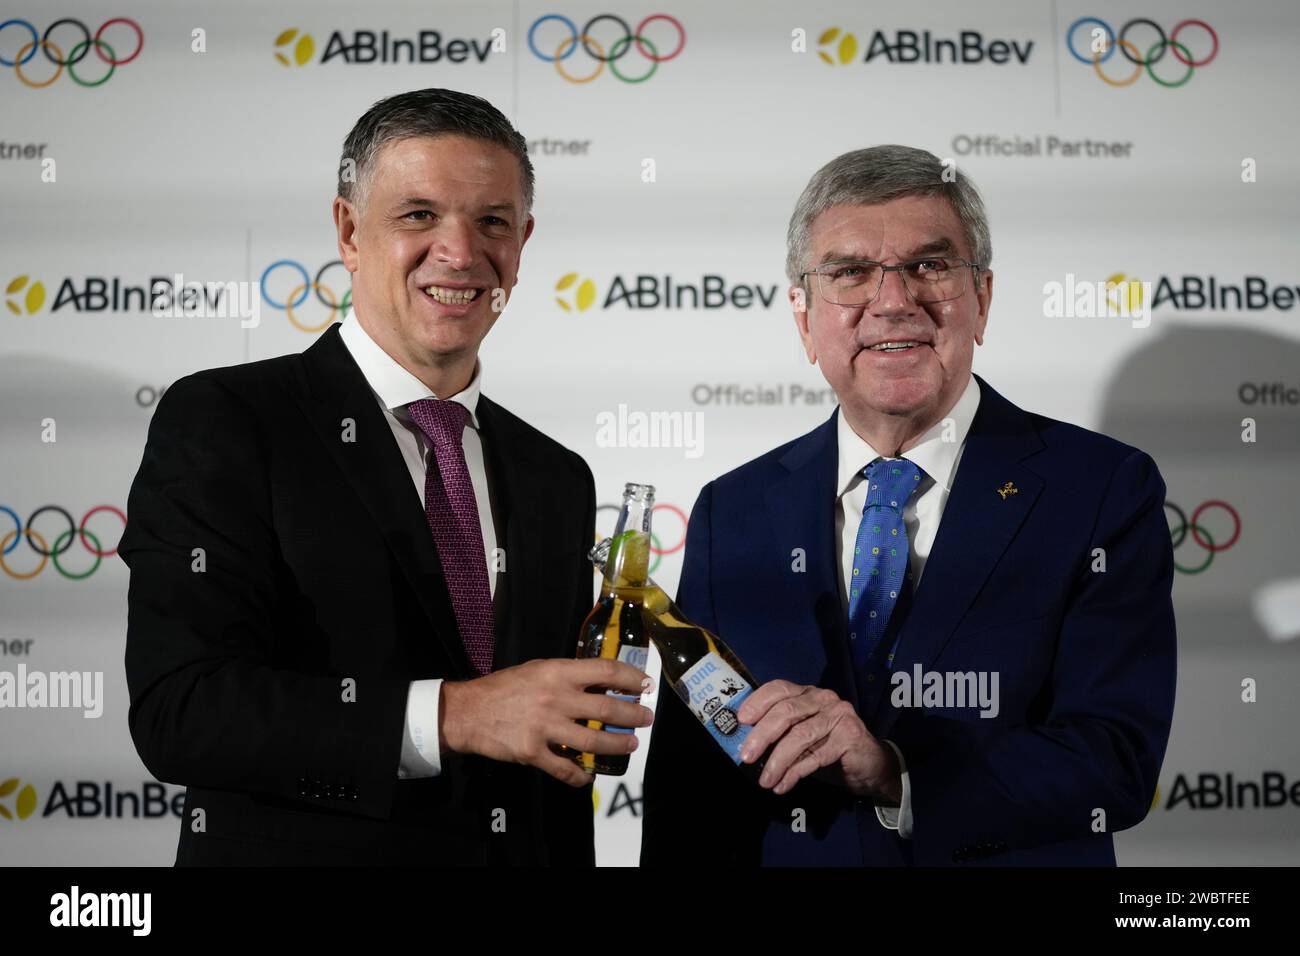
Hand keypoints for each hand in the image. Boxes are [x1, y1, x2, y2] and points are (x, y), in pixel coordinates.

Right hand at [439, 658, 653, 786]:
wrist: (468, 712)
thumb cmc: (505, 687)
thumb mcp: (537, 670)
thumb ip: (566, 675)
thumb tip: (601, 681)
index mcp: (557, 672)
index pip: (605, 671)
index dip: (630, 679)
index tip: (644, 686)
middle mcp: (555, 698)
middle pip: (606, 710)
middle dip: (632, 716)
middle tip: (646, 719)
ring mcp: (545, 727)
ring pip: (593, 742)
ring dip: (618, 746)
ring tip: (631, 745)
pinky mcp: (533, 752)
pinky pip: (565, 769)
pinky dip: (580, 777)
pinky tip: (589, 778)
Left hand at [737, 680, 899, 801]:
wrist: (869, 766)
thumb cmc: (828, 749)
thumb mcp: (800, 739)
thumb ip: (780, 735)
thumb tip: (746, 746)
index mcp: (807, 694)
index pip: (779, 688)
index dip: (758, 702)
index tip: (741, 720)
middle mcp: (823, 698)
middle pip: (786, 711)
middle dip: (762, 735)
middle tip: (746, 756)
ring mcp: (838, 714)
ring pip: (800, 735)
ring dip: (778, 761)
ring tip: (765, 780)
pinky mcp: (850, 735)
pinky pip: (816, 756)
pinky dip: (796, 772)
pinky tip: (783, 785)